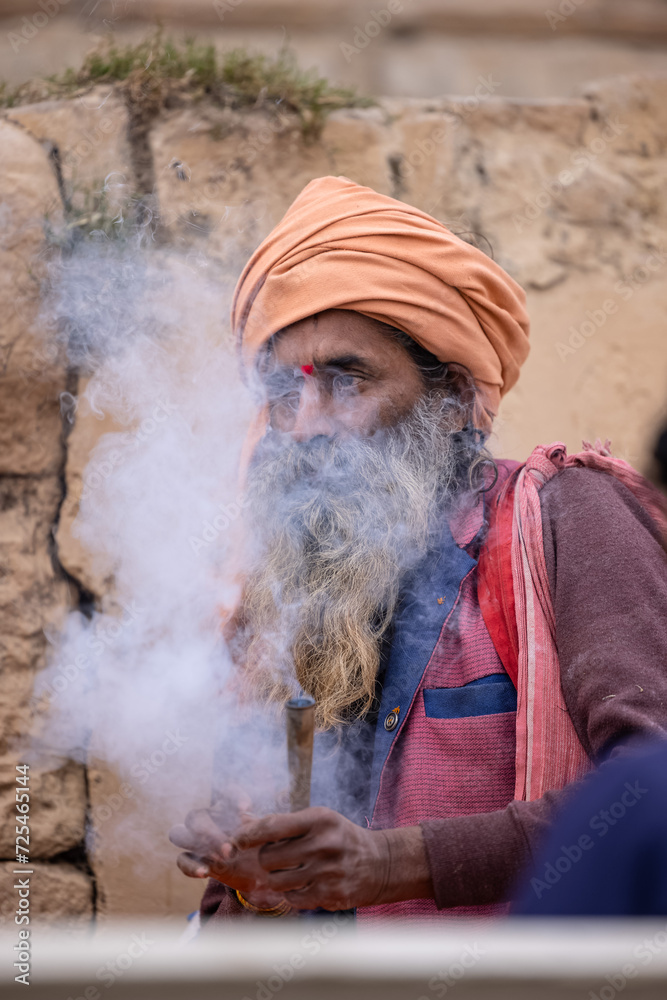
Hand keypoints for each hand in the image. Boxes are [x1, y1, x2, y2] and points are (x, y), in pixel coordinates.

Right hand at [168, 791, 285, 908]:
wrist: (261, 873)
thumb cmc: (264, 848)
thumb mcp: (268, 836)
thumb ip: (263, 826)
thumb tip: (258, 815)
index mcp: (230, 809)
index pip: (227, 793)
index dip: (233, 797)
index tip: (247, 809)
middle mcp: (211, 820)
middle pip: (196, 817)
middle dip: (210, 832)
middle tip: (230, 849)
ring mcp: (200, 841)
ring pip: (179, 834)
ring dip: (196, 845)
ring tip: (220, 858)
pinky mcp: (197, 862)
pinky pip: (182, 860)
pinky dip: (191, 866)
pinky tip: (205, 872)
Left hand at [234, 806, 431, 910]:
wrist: (379, 863)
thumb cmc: (340, 837)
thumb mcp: (318, 821)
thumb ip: (284, 824)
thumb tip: (244, 825)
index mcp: (319, 819)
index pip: (272, 826)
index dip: (249, 835)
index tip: (237, 840)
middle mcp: (323, 844)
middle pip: (268, 857)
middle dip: (265, 859)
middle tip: (275, 858)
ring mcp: (327, 871)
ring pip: (276, 881)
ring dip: (275, 878)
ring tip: (287, 872)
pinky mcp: (330, 895)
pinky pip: (292, 898)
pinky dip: (291, 893)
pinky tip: (302, 885)